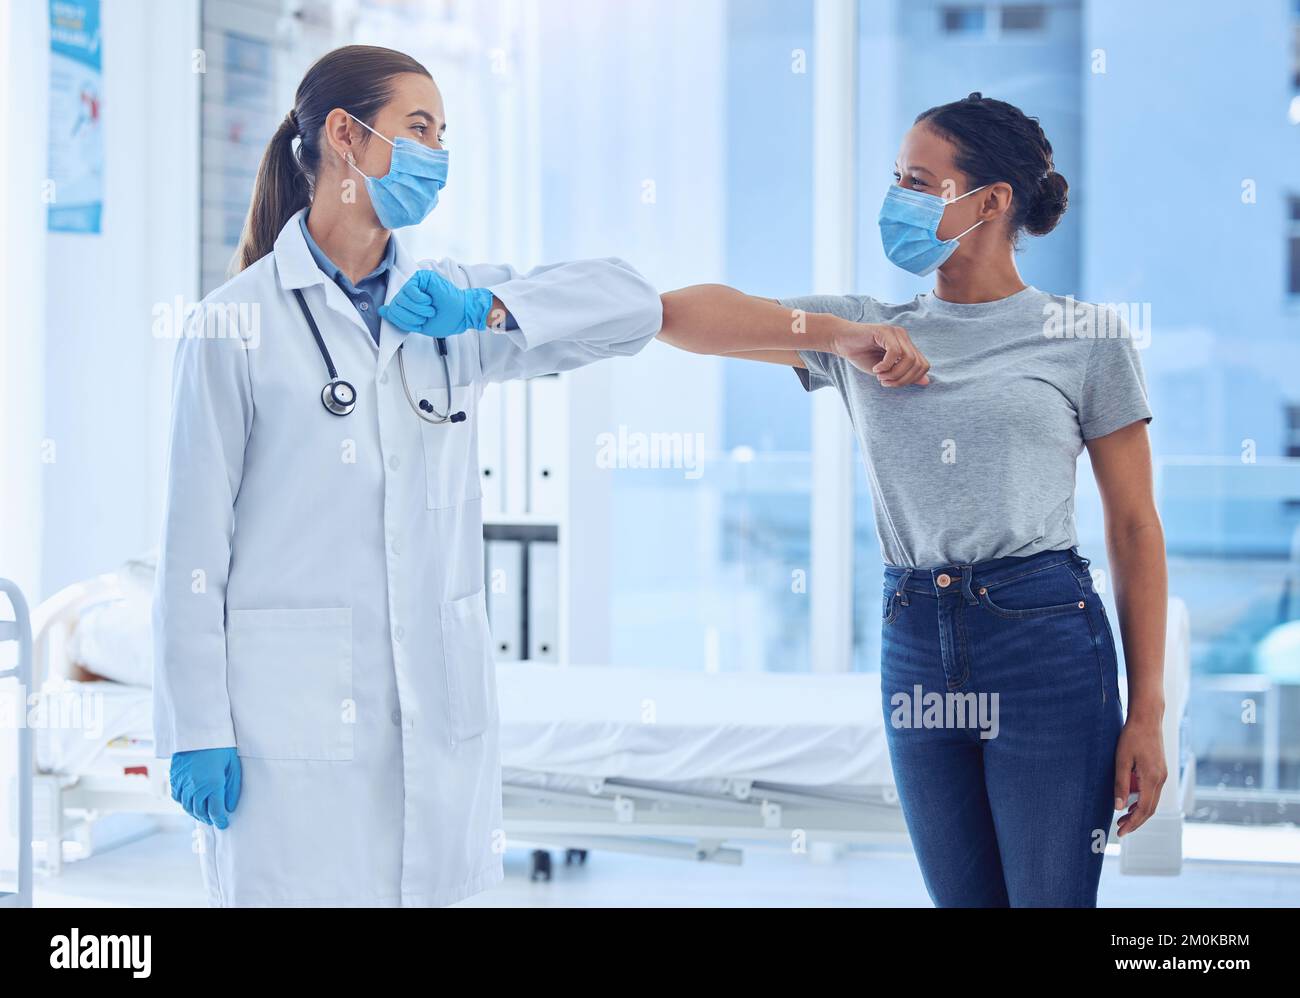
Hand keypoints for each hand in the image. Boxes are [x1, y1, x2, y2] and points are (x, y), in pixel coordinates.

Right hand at [169, 747, 241, 828]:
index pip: (215, 811)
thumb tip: (230, 807)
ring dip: (196, 813)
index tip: (223, 824)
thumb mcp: (233, 766)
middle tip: (214, 820)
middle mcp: (196, 787)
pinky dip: (184, 802)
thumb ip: (232, 788)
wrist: (199, 730)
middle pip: (200, 812)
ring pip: (187, 806)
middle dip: (208, 818)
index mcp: (213, 785)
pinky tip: (191, 802)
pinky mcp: (174, 778)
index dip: (220, 821)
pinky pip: (177, 797)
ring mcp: (183, 783)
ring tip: (204, 814)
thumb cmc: (221, 747)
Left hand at [378, 268, 493, 337]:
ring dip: (418, 309)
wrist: (462, 314)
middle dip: (411, 316)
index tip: (420, 321)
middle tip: (427, 316)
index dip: (404, 320)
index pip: (393, 311)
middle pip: (395, 305)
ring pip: (401, 298)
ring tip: (430, 308)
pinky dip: (420, 299)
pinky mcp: (422, 277)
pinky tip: (429, 300)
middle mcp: (411, 291)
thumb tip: (382, 310)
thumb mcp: (419, 325)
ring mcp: (416, 283)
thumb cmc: (446, 320)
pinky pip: (409, 289)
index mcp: (410, 303)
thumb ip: (401, 319)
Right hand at [832, 322, 930, 386]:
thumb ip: (905, 375)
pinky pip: (895, 352)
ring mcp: (895, 332)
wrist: (840, 341)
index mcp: (906, 345)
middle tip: (885, 382)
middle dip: (902, 379)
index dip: (910, 379)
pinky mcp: (885, 331)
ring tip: (880, 376)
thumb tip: (926, 382)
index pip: (923, 365)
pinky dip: (886, 365)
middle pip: (918, 364)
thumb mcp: (885, 371)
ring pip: (909, 358)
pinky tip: (875, 369)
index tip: (891, 383)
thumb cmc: (860, 355)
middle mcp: (904, 337)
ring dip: (894, 373)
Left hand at [1113, 717, 1166, 836]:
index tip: (1121, 832)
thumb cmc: (1132, 736)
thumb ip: (1120, 784)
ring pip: (1153, 802)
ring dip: (1139, 812)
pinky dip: (1143, 801)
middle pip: (1150, 809)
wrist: (1147, 718)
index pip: (1144, 809)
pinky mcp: (1160, 771)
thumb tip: (1118, 807)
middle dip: (1136, 821)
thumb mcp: (1121, 760)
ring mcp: (1162, 775)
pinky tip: (1131, 802)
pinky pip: (1153, 792)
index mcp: (1152, 778)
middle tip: (1120, 829)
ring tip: (1123, 818)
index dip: (1133, 823)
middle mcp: (1161, 779)